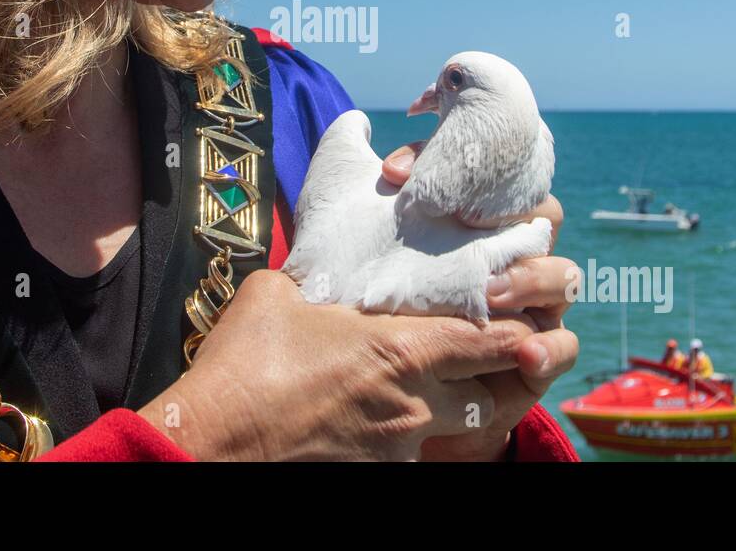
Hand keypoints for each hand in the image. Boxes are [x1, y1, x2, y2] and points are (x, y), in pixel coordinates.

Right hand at [137, 269, 539, 459]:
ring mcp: (396, 446)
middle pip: (492, 393)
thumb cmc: (244, 363)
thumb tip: (318, 262)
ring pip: (455, 427)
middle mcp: (415, 405)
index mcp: (403, 351)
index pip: (496, 340)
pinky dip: (405, 432)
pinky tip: (374, 415)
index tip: (522, 311)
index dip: (517, 326)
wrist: (213, 441)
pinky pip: (410, 450)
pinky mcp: (376, 473)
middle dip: (496, 372)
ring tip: (427, 383)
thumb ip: (318, 277)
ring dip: (454, 406)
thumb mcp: (279, 294)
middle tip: (491, 348)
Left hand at [381, 142, 578, 460]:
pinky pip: (564, 347)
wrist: (394, 379)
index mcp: (490, 224)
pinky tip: (525, 352)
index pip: (511, 182)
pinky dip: (548, 349)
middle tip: (474, 231)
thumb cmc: (393, 298)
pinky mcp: (540, 356)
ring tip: (490, 294)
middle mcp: (520, 257)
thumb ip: (396, 199)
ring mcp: (537, 306)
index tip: (455, 195)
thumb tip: (393, 170)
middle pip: (547, 221)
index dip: (496, 181)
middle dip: (519, 218)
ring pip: (564, 277)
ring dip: (531, 280)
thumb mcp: (387, 245)